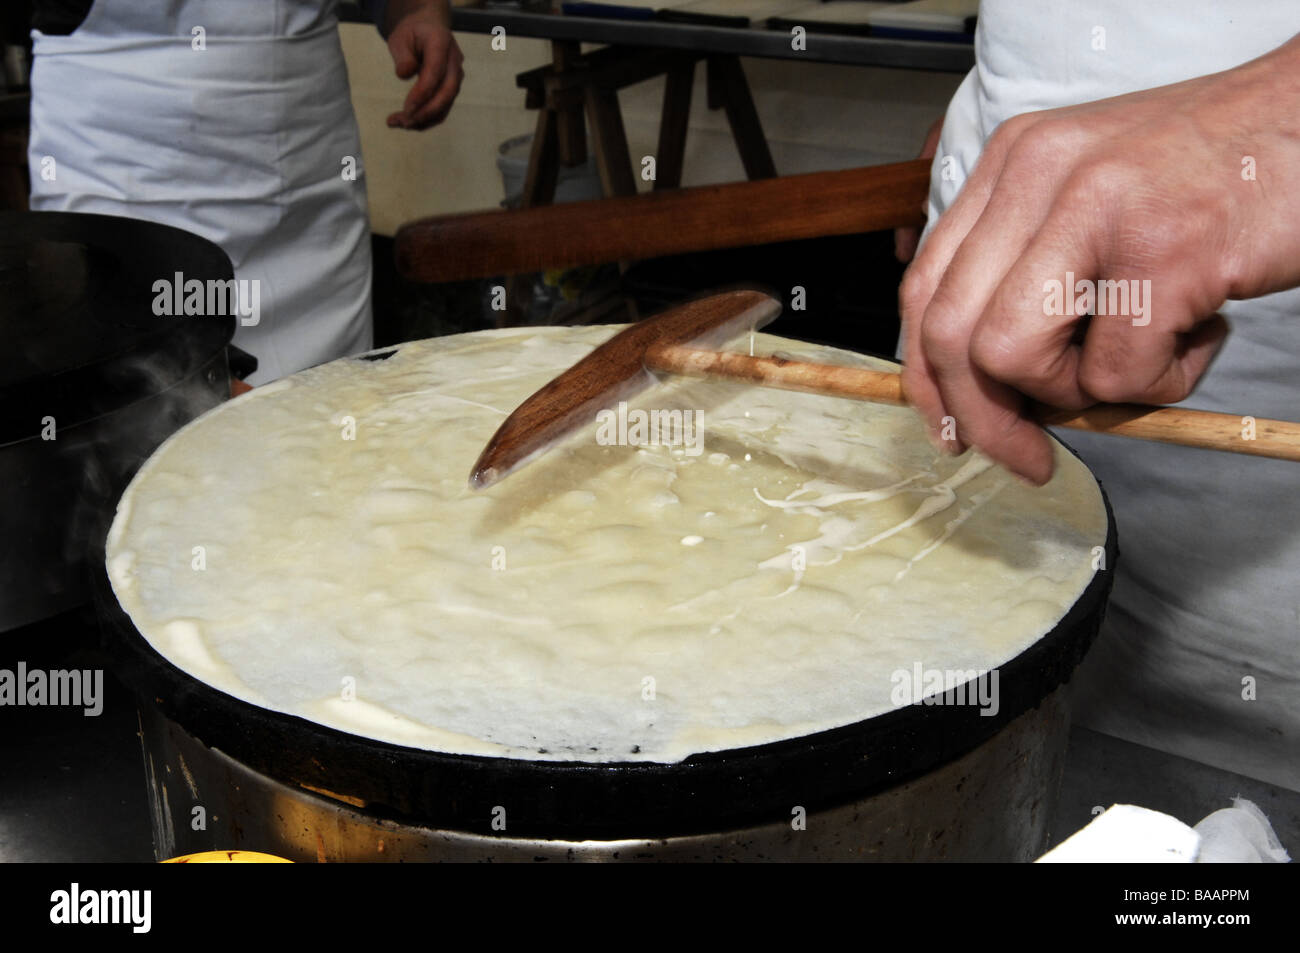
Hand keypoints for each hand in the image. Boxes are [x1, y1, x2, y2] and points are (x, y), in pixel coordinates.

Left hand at [384, 1, 464, 129]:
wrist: (428, 29)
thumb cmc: (412, 33)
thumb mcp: (400, 37)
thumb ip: (402, 55)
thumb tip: (404, 74)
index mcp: (441, 42)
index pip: (435, 72)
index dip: (422, 93)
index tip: (406, 109)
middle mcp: (454, 61)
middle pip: (447, 91)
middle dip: (427, 111)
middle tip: (405, 122)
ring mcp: (456, 76)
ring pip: (446, 103)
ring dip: (425, 118)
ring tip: (399, 123)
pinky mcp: (451, 88)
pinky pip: (443, 107)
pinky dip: (426, 118)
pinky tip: (407, 122)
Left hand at [899, 36, 1299, 483]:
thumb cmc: (1209, 174)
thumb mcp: (1089, 197)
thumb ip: (1029, 270)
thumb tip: (985, 390)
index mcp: (1010, 162)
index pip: (924, 289)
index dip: (929, 377)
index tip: (953, 427)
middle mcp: (1038, 176)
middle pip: (952, 335)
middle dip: (982, 419)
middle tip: (1028, 458)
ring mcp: (1098, 210)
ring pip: (1013, 358)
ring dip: (1076, 393)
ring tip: (1143, 357)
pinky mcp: (1165, 253)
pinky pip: (1115, 374)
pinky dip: (1159, 384)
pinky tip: (1201, 334)